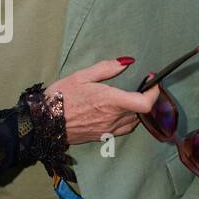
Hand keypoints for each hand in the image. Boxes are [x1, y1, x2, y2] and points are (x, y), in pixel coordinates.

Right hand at [44, 59, 159, 144]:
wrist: (44, 122)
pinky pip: (124, 129)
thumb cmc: (61, 97)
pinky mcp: (103, 137)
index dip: (154, 93)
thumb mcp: (81, 76)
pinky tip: (120, 111)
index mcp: (110, 101)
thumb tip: (126, 62)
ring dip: (138, 110)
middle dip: (146, 97)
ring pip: (135, 122)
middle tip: (142, 85)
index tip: (152, 81)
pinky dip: (129, 120)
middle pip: (143, 112)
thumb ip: (106, 68)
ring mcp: (109, 130)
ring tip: (131, 98)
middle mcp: (113, 118)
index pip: (145, 103)